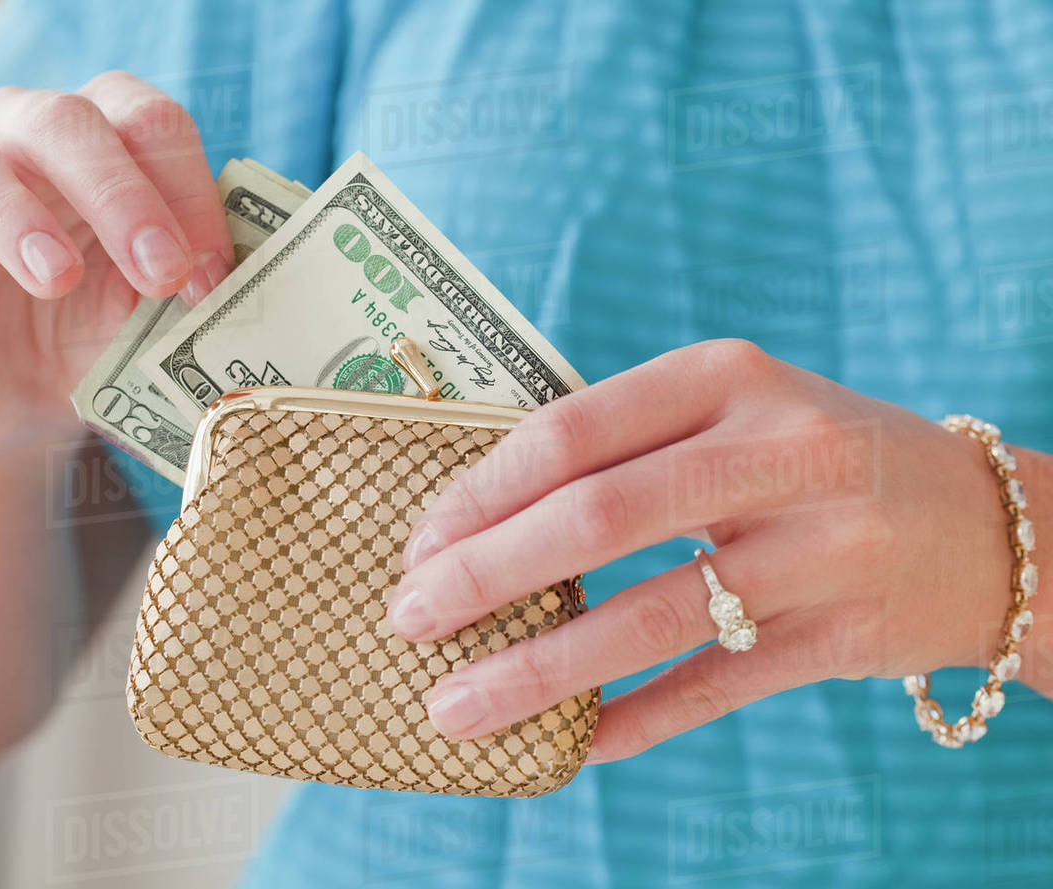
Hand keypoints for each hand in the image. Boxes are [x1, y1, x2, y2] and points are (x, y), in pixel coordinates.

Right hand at [0, 70, 232, 436]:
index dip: (189, 191)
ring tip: (57, 279)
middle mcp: (33, 145)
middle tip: (162, 275)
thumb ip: (198, 291)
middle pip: (71, 124)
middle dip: (125, 196)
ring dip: (19, 216)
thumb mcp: (163, 317)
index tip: (214, 275)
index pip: (153, 126)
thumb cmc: (108, 338)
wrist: (31, 404)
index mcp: (112, 146)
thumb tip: (245, 288)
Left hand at [387, 339, 1029, 762]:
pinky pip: (714, 686)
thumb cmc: (814, 457)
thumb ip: (625, 447)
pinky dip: (632, 719)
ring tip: (455, 706)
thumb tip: (482, 523)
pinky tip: (572, 746)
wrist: (980, 522)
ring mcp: (817, 548)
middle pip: (599, 518)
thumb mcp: (731, 412)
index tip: (418, 543)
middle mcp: (777, 452)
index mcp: (726, 376)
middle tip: (408, 619)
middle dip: (485, 575)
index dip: (481, 493)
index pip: (573, 431)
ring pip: (651, 616)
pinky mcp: (841, 634)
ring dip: (540, 669)